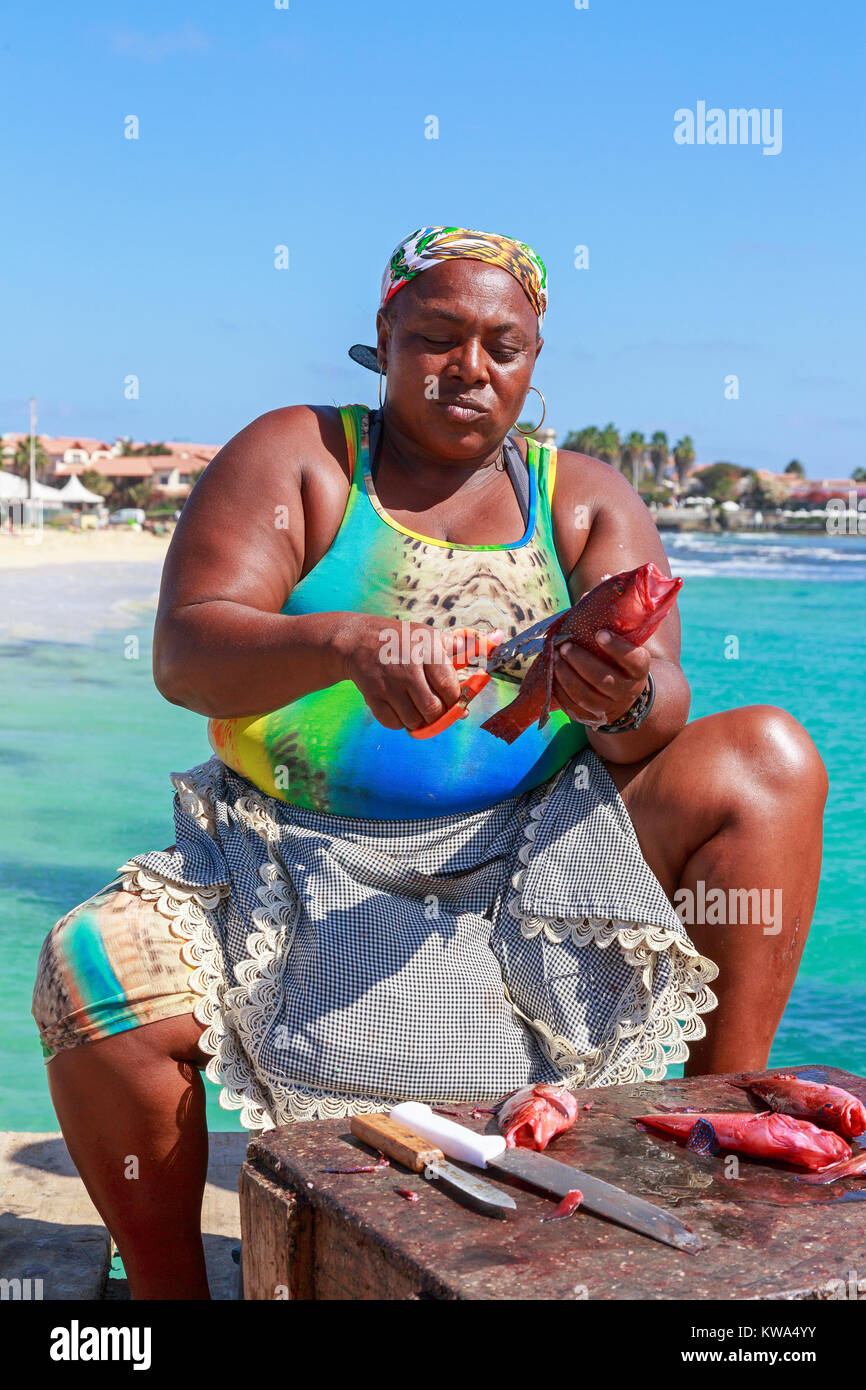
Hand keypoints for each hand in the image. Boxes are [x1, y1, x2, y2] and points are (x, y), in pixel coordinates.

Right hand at [335, 614, 503, 732]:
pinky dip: (400, 723)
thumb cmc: (402, 639)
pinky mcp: (372, 695)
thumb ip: (463, 646)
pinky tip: (401, 711)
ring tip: (419, 709)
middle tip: (437, 709)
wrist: (357, 640)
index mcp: (427, 651)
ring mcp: (388, 684)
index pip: (449, 688)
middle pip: (433, 709)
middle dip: (438, 715)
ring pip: (414, 720)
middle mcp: (408, 668)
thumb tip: (499, 638)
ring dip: (420, 721)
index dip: (456, 701)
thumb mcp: (431, 636)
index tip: (455, 702)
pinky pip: (393, 723)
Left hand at [550, 630, 650, 729]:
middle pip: (604, 679)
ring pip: (586, 696)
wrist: (624, 694)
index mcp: (638, 669)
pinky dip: (560, 691)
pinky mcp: (592, 717)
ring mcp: (609, 706)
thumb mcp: (622, 643)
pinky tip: (552, 675)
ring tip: (555, 659)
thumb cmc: (618, 660)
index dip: (617, 647)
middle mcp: (627, 690)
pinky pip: (573, 707)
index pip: (633, 659)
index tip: (599, 633)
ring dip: (567, 677)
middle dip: (581, 662)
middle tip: (565, 646)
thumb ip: (607, 622)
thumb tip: (586, 597)